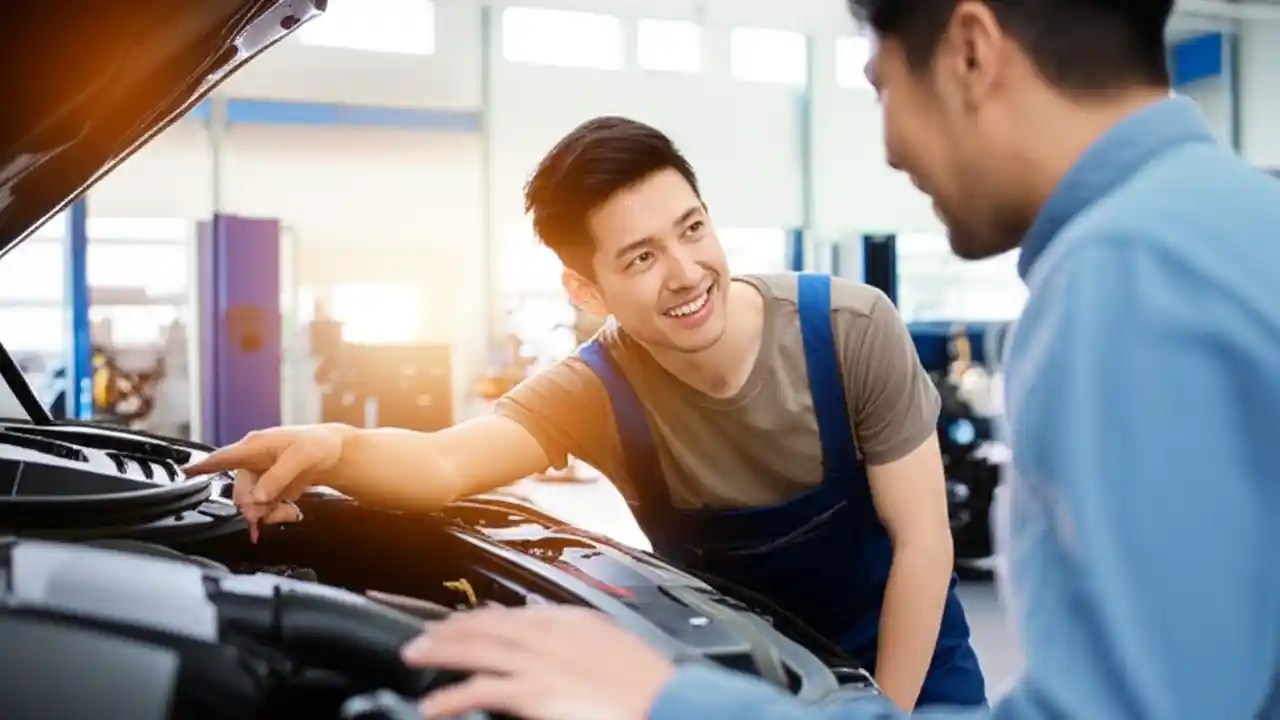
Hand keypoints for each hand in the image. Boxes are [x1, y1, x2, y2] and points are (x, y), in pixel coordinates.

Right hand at [181, 424, 349, 541]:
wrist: (333, 452)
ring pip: (251, 504)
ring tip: (291, 512)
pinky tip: (290, 513)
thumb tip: (257, 497)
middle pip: (239, 493)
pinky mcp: (268, 488)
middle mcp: (252, 462)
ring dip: (268, 514)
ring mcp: (259, 476)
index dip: (200, 467)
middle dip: (254, 508)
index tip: (183, 473)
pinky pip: (263, 508)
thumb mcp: (301, 458)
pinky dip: (275, 514)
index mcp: (254, 447)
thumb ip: (277, 477)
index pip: (222, 458)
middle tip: (272, 514)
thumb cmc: (316, 445)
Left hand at [401, 606, 676, 719]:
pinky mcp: (532, 691)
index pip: (518, 613)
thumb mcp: (621, 653)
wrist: (670, 705)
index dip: (487, 616)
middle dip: (453, 627)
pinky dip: (450, 697)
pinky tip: (431, 705)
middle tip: (427, 634)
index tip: (469, 620)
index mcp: (574, 622)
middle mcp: (550, 634)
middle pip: (488, 624)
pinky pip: (478, 690)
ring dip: (440, 650)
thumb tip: (577, 655)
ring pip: (475, 648)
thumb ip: (591, 647)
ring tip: (415, 656)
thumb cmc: (654, 689)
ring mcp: (538, 661)